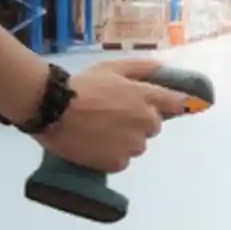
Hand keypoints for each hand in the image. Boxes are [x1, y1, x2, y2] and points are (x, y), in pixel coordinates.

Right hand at [35, 60, 188, 172]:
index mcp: (146, 97)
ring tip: (100, 130)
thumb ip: (143, 68)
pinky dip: (112, 155)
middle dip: (139, 121)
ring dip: (126, 139)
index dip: (175, 104)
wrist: (53, 110)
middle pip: (154, 126)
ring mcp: (132, 144)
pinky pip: (122, 160)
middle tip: (114, 115)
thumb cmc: (83, 85)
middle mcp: (145, 121)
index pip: (177, 103)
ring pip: (137, 144)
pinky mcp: (118, 162)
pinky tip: (95, 144)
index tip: (173, 106)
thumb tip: (166, 69)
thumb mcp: (112, 67)